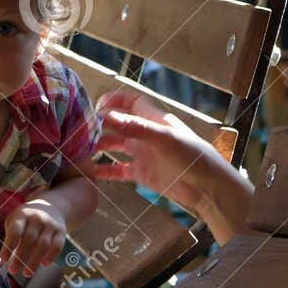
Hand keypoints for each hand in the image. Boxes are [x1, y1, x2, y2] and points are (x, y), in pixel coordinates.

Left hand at [1, 198, 65, 277]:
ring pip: (43, 245)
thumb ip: (10, 237)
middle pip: (29, 240)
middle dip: (20, 257)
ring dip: (34, 261)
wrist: (52, 206)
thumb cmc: (27, 219)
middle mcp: (37, 218)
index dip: (9, 246)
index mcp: (22, 216)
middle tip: (13, 270)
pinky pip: (57, 246)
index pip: (15, 232)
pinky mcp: (61, 231)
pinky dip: (51, 256)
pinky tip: (44, 264)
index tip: (3, 260)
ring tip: (27, 273)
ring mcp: (50, 224)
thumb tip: (2, 260)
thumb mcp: (15, 220)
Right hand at [94, 91, 253, 243]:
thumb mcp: (164, 138)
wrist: (206, 186)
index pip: (131, 102)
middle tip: (81, 129)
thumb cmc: (191, 155)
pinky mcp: (141, 173)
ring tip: (81, 149)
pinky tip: (91, 172)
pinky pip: (118, 170)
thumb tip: (108, 116)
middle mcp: (145, 134)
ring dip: (99, 146)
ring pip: (115, 146)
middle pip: (118, 124)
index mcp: (154, 119)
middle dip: (101, 125)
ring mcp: (142, 154)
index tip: (96, 104)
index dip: (115, 100)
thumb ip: (136, 127)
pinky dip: (105, 171)